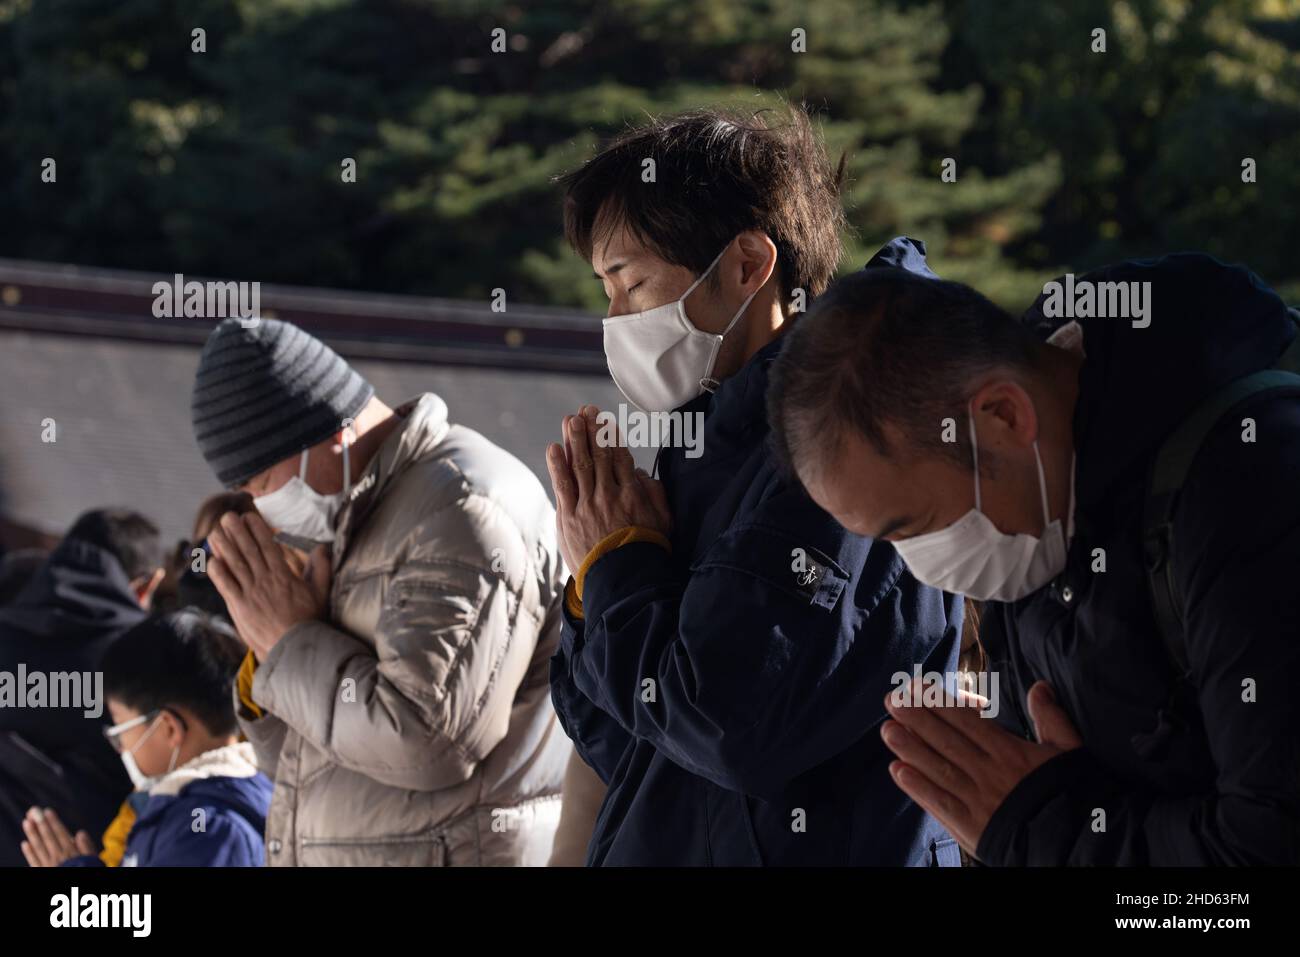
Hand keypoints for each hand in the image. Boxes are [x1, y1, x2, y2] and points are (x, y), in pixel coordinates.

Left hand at [21, 807, 94, 865]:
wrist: (77, 891)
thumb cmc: (88, 871)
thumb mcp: (92, 860)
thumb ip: (86, 847)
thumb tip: (80, 832)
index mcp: (71, 852)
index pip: (61, 833)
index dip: (54, 822)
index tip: (48, 811)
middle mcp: (58, 857)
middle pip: (48, 838)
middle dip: (41, 825)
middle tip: (33, 812)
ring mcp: (48, 865)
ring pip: (39, 847)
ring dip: (32, 835)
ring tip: (26, 823)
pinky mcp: (41, 872)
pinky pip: (33, 862)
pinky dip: (29, 853)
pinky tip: (25, 844)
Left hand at [208, 511, 331, 661]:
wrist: (294, 646)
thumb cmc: (309, 620)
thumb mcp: (320, 592)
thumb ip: (321, 569)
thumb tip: (323, 548)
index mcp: (283, 575)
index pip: (268, 546)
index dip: (257, 530)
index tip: (248, 517)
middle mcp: (265, 580)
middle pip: (248, 551)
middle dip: (237, 532)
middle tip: (227, 517)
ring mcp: (251, 593)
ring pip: (235, 565)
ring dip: (224, 547)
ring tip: (214, 532)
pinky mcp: (240, 607)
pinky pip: (226, 586)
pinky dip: (218, 573)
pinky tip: (212, 560)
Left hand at [545, 405, 670, 575]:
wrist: (624, 581)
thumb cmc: (646, 552)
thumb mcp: (664, 522)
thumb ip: (655, 495)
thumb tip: (642, 473)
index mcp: (632, 494)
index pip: (619, 457)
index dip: (612, 436)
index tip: (607, 421)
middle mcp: (608, 495)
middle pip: (598, 455)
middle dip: (592, 430)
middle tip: (586, 410)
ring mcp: (587, 505)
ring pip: (579, 464)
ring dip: (574, 439)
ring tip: (571, 420)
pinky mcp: (569, 518)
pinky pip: (562, 485)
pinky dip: (557, 465)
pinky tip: (554, 447)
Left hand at [880, 679, 1081, 856]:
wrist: (1077, 841)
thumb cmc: (1072, 793)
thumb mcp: (1068, 750)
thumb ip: (1051, 717)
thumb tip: (1040, 686)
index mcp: (1010, 751)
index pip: (967, 721)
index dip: (940, 702)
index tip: (918, 687)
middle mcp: (989, 771)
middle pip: (946, 740)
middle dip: (917, 718)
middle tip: (892, 701)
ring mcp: (978, 799)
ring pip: (938, 767)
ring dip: (910, 748)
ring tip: (887, 730)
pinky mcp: (971, 826)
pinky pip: (939, 802)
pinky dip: (917, 787)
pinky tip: (897, 771)